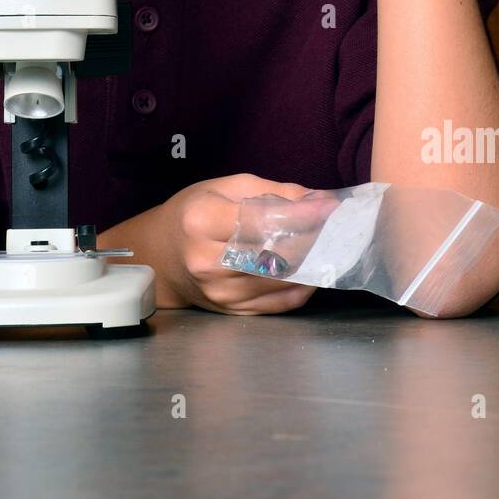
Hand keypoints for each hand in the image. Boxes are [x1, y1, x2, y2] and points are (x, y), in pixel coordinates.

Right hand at [156, 174, 317, 313]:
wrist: (163, 255)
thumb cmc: (194, 213)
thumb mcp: (226, 187)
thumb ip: (273, 192)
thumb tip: (318, 201)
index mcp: (201, 221)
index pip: (263, 221)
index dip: (301, 216)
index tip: (329, 209)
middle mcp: (207, 261)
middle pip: (275, 254)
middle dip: (312, 240)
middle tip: (335, 228)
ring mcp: (218, 291)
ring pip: (280, 281)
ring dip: (312, 265)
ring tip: (327, 247)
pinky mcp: (230, 311)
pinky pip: (278, 304)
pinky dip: (302, 288)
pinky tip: (311, 271)